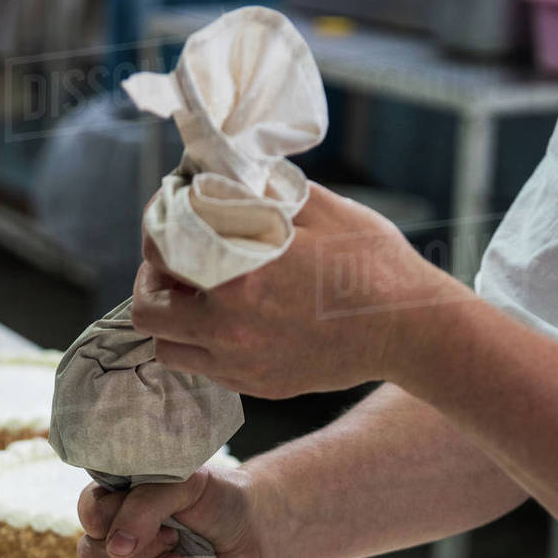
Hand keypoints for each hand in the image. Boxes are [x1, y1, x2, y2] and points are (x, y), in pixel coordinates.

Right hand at [78, 465, 264, 557]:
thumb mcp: (185, 484)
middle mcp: (112, 541)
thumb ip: (145, 506)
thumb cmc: (216, 500)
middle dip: (139, 555)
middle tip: (176, 542)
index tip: (160, 522)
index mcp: (116, 502)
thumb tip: (117, 547)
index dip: (115, 522)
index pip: (89, 514)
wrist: (250, 532)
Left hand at [130, 183, 459, 398]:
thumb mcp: (318, 208)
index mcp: (238, 276)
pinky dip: (201, 345)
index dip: (155, 227)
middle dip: (152, 281)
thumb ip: (261, 191)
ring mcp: (242, 364)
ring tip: (193, 297)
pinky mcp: (258, 386)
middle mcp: (230, 327)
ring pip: (168, 348)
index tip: (168, 215)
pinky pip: (204, 369)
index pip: (159, 252)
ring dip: (171, 320)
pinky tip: (226, 322)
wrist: (408, 329)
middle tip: (170, 263)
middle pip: (148, 311)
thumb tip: (222, 172)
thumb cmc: (371, 262)